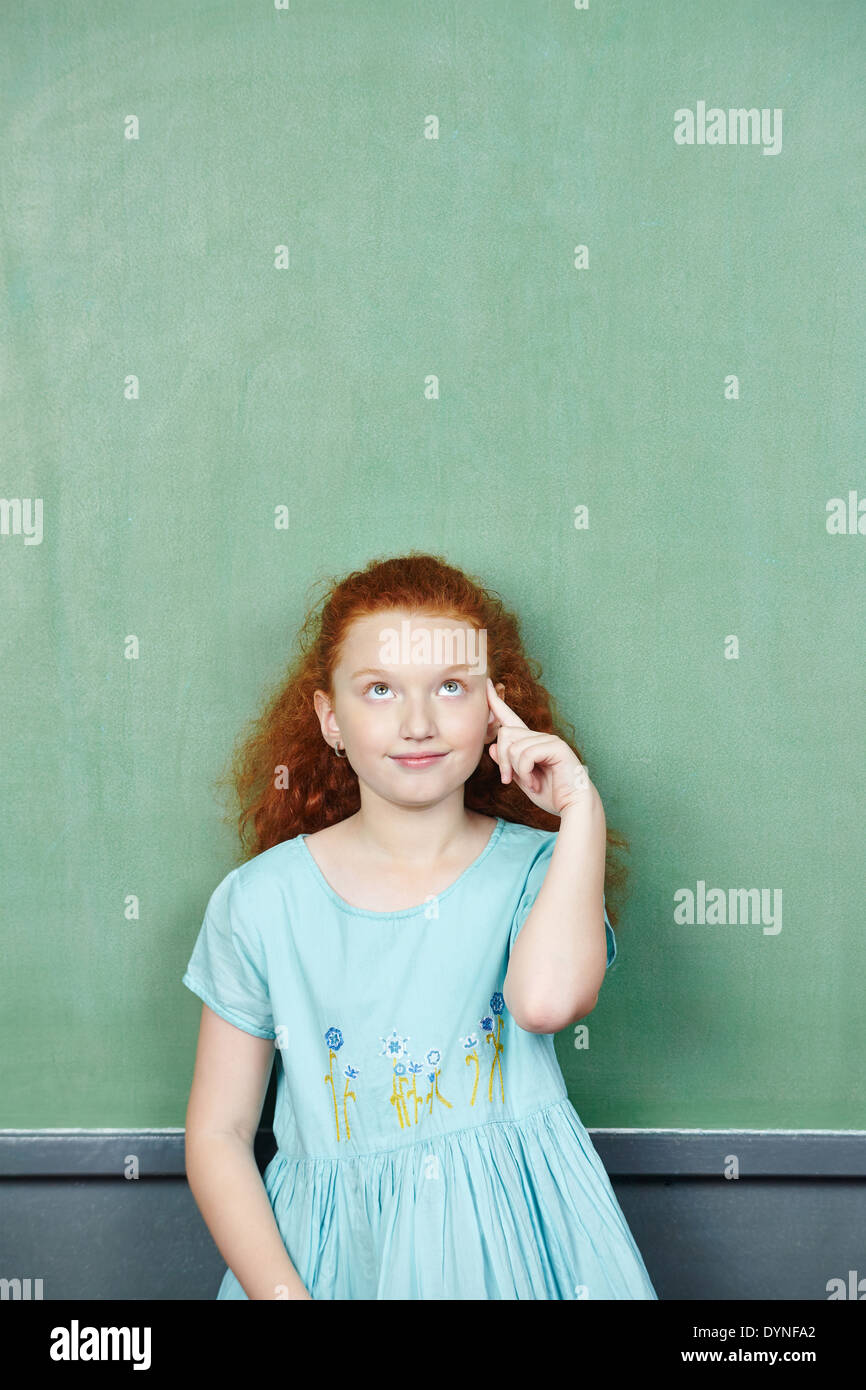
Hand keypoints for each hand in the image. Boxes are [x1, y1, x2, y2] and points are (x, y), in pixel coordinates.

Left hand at [485, 677, 595, 816]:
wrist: (572, 807)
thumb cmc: (550, 794)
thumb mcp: (521, 779)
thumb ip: (507, 763)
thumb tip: (492, 747)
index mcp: (530, 742)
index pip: (510, 718)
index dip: (496, 702)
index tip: (486, 684)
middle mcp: (539, 736)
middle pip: (505, 733)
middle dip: (503, 760)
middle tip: (509, 780)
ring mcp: (549, 739)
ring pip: (513, 746)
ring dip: (517, 771)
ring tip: (531, 782)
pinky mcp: (556, 746)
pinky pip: (526, 755)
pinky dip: (526, 773)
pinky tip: (536, 782)